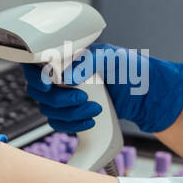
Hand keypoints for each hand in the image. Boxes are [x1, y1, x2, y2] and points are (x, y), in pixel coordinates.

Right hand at [21, 42, 182, 133]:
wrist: (146, 95)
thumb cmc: (131, 69)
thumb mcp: (113, 57)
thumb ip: (89, 61)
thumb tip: (67, 75)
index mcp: (67, 58)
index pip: (36, 65)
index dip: (36, 76)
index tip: (48, 85)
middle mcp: (62, 77)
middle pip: (40, 92)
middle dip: (60, 99)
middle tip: (82, 98)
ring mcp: (66, 97)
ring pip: (50, 111)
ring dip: (70, 114)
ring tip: (94, 110)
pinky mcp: (73, 114)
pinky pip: (60, 124)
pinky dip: (73, 126)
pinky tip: (90, 122)